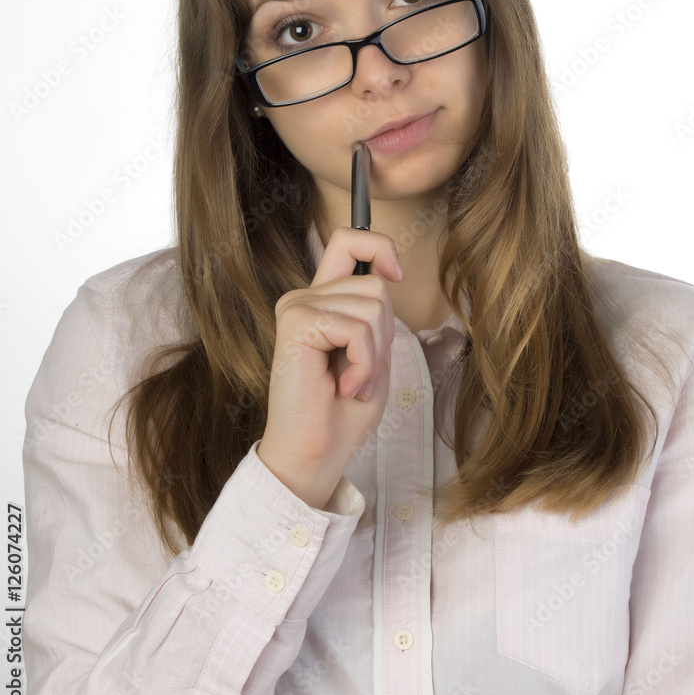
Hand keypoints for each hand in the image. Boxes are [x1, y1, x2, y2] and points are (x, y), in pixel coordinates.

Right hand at [257, 227, 402, 508]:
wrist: (314, 454)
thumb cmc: (342, 413)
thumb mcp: (373, 354)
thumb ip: (375, 315)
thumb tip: (387, 275)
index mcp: (321, 301)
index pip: (347, 241)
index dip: (379, 245)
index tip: (397, 272)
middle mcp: (305, 297)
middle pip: (374, 285)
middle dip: (384, 334)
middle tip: (362, 373)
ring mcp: (297, 308)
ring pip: (371, 307)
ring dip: (374, 356)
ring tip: (353, 384)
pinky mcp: (296, 325)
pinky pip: (356, 329)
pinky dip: (364, 363)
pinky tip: (346, 387)